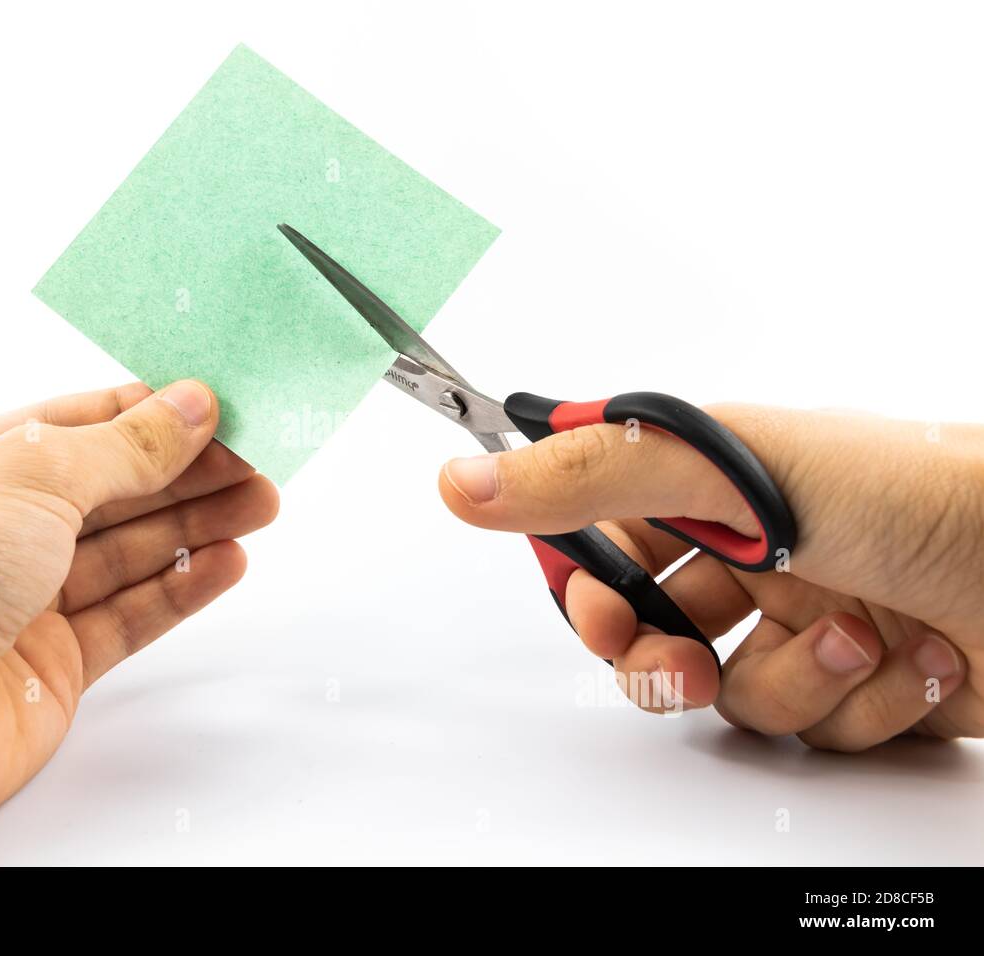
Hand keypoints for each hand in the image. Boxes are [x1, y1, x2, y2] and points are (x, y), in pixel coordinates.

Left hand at [0, 381, 276, 862]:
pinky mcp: (51, 669)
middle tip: (259, 457)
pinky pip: (130, 617)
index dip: (148, 415)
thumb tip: (192, 407)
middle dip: (186, 471)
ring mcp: (20, 605)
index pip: (72, 427)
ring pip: (128, 554)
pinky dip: (181, 589)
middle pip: (110, 491)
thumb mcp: (28, 472)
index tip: (218, 407)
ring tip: (261, 502)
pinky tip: (226, 560)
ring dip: (197, 525)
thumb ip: (123, 446)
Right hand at [439, 406, 982, 750]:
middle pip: (653, 636)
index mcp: (717, 489)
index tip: (602, 613)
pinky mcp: (859, 685)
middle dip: (670, 662)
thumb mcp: (735, 469)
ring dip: (796, 678)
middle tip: (693, 661)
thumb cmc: (922, 491)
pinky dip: (860, 703)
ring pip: (733, 695)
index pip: (603, 546)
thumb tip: (463, 478)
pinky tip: (915, 657)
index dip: (590, 594)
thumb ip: (587, 475)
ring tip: (858, 635)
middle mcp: (757, 556)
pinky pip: (811, 729)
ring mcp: (807, 621)